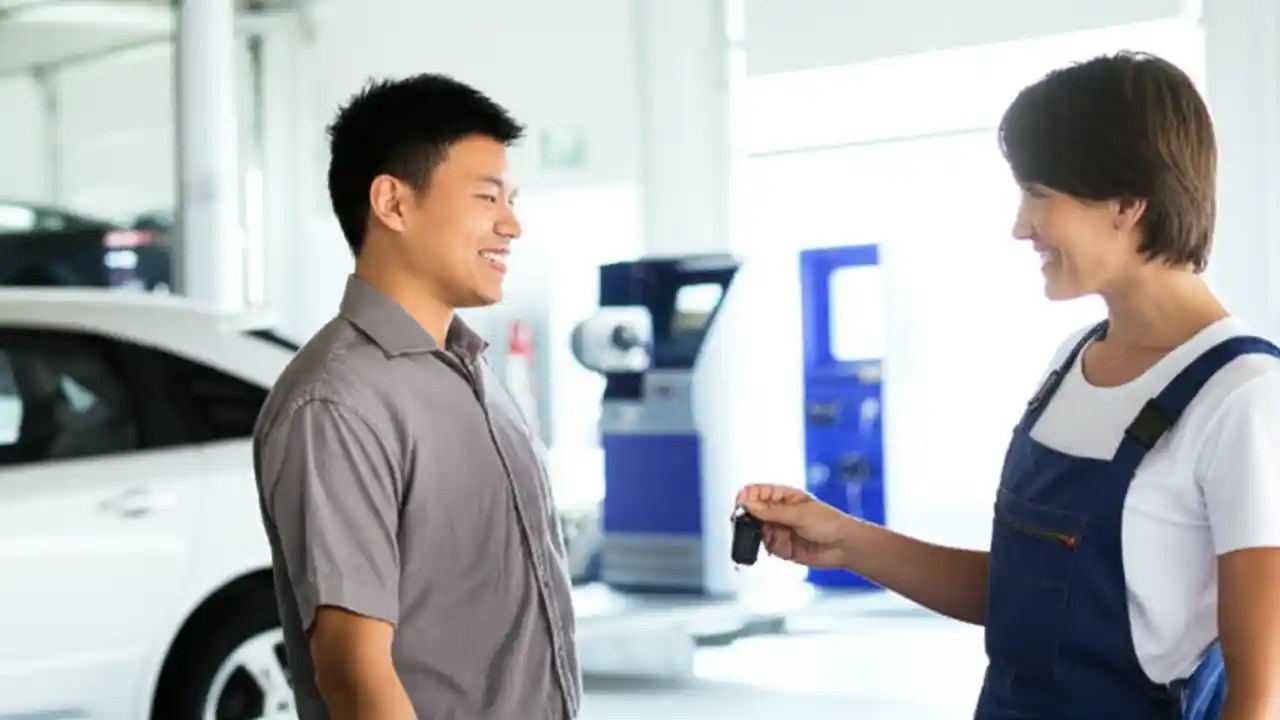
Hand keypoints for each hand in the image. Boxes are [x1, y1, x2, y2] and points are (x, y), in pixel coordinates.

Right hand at [735, 484, 855, 568]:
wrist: (844, 547)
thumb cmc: (829, 523)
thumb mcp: (799, 514)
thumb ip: (772, 511)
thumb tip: (748, 504)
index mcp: (783, 496)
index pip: (757, 492)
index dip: (746, 497)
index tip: (741, 505)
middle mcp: (778, 512)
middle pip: (752, 511)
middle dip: (746, 517)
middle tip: (741, 523)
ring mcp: (779, 529)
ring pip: (756, 530)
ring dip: (753, 534)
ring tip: (759, 537)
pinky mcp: (781, 547)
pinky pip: (765, 546)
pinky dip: (764, 548)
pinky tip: (773, 547)